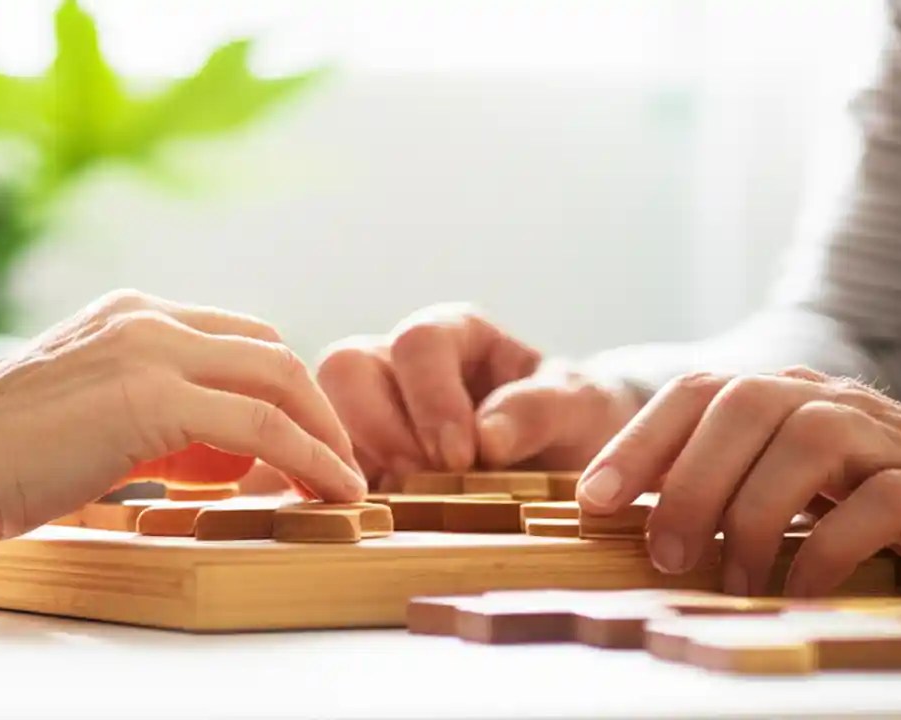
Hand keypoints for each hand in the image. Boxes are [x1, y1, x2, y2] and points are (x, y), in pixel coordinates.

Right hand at [0, 290, 363, 541]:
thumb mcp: (94, 420)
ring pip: (278, 379)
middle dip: (317, 409)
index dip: (283, 390)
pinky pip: (262, 426)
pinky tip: (329, 489)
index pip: (238, 339)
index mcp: (132, 316)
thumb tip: (216, 456)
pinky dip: (310, 458)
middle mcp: (148, 317)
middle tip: (339, 462)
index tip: (307, 440)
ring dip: (323, 435)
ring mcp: (151, 348)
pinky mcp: (152, 395)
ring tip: (343, 483)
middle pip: (270, 351)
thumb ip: (158, 424)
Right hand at [317, 303, 639, 487]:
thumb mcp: (580, 406)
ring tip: (399, 505)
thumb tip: (488, 438)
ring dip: (352, 462)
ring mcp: (373, 409)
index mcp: (455, 335)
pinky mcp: (362, 456)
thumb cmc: (576, 416)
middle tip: (420, 480)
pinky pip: (322, 466)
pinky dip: (336, 494)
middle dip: (377, 429)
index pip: (418, 343)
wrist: (574, 454)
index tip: (462, 457)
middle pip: (345, 367)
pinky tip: (371, 522)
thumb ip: (541, 409)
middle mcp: (401, 364)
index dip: (431, 400)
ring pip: (321, 414)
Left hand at [578, 367, 900, 595]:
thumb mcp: (783, 479)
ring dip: (752, 516)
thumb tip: (619, 514)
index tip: (593, 499)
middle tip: (664, 556)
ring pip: (804, 444)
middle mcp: (828, 403)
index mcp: (782, 396)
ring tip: (729, 580)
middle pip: (743, 407)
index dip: (639, 441)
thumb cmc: (864, 497)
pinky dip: (824, 552)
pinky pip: (873, 506)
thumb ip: (717, 479)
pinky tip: (795, 592)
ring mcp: (884, 440)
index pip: (697, 392)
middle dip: (690, 483)